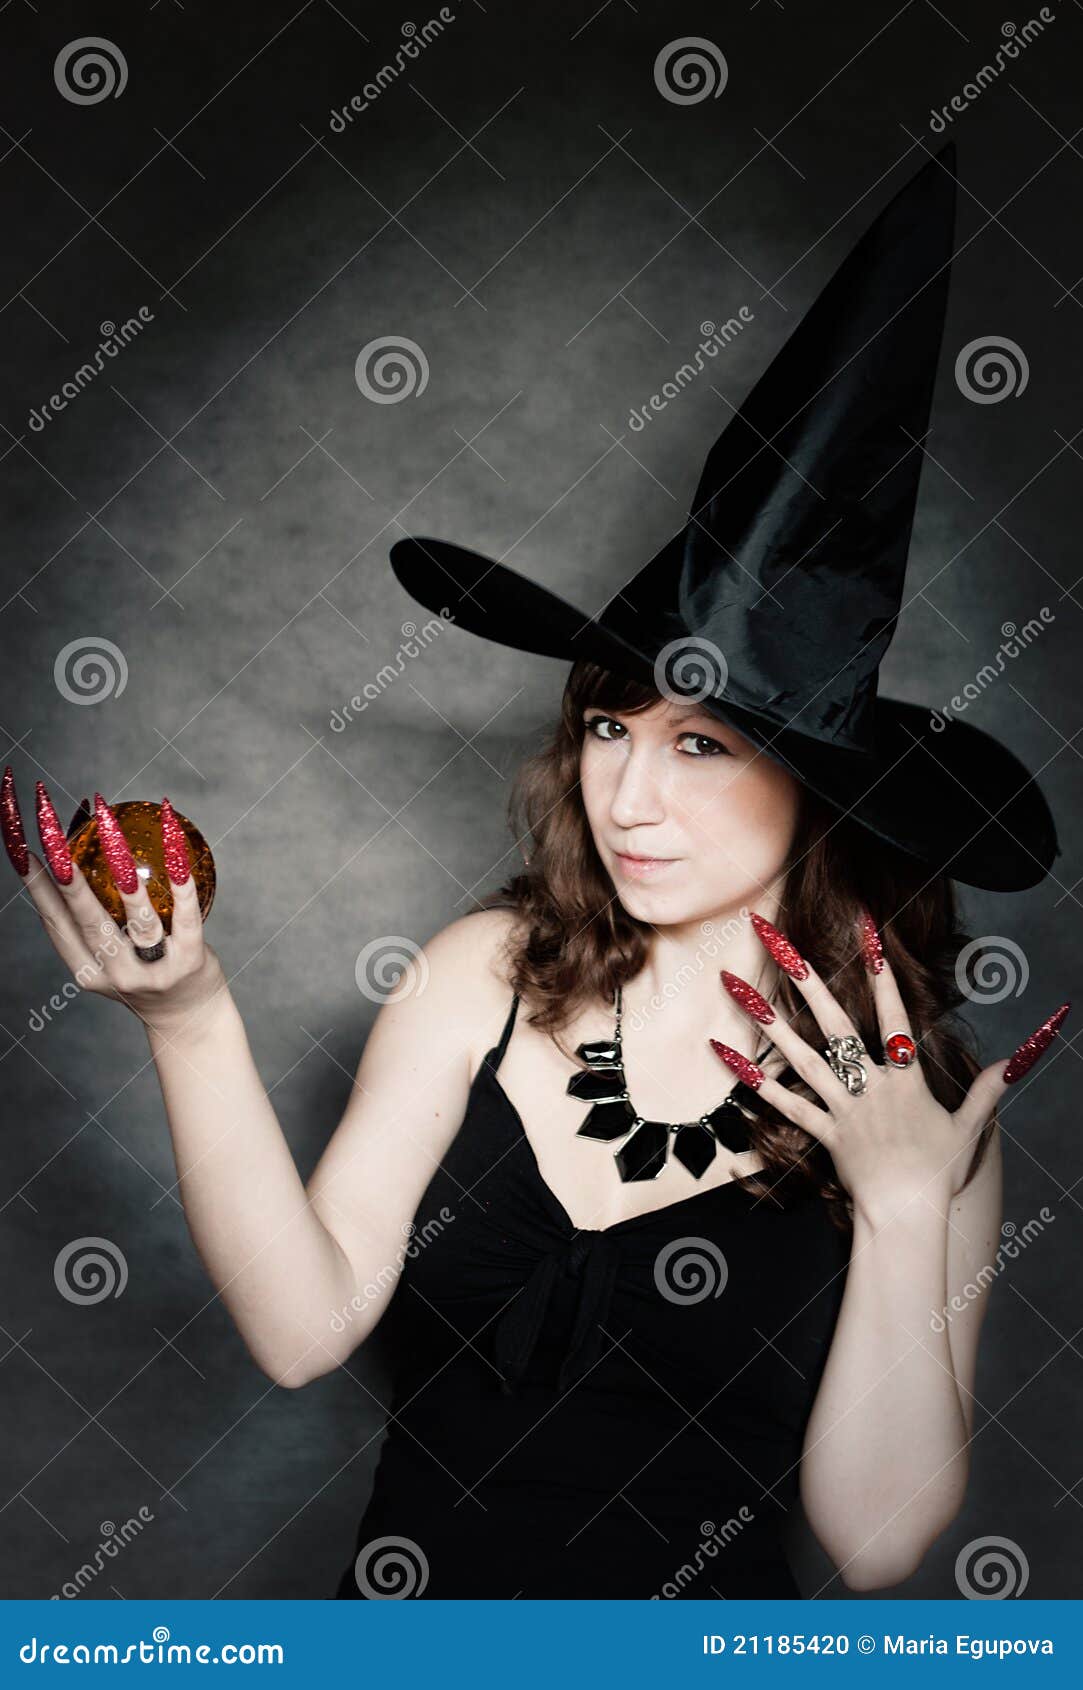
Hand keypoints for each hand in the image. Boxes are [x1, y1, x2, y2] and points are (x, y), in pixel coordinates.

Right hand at [2, 771, 225, 1036]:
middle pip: (86, 920)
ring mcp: (153, 971)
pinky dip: (181, 884)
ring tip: (112, 832)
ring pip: (137, 919)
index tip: (20, 843)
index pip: (54, 921)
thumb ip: (92, 918)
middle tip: (52, 832)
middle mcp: (114, 972)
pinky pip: (187, 917)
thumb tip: (76, 850)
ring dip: (123, 874)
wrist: (189, 1019)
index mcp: (86, 969)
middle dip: (66, 875)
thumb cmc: (145, 972)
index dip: (35, 884)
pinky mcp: (190, 963)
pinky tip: (177, 850)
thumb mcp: (109, 956)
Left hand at [711, 910, 1069, 1222]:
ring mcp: (843, 1110)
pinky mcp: (822, 1133)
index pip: (894, 1018)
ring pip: (801, 1058)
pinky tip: (723, 1051)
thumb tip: (1016, 1062)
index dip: (882, 976)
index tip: (867, 933)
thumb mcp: (968, 1127)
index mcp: (906, 1081)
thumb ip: (987, 1090)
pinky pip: (784, 1103)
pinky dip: (753, 1079)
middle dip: (805, 978)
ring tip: (734, 984)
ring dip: (767, 1020)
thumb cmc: (939, 1171)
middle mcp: (870, 1088)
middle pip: (835, 1026)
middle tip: (775, 937)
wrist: (908, 1215)